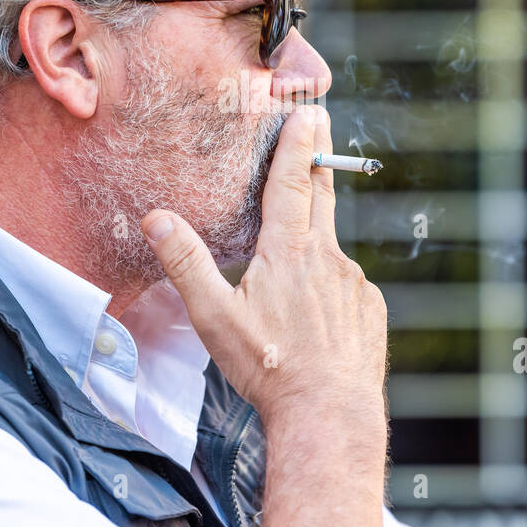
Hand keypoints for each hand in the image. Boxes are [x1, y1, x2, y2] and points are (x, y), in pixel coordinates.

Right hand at [140, 105, 387, 429]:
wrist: (329, 415)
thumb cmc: (268, 368)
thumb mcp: (215, 317)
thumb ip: (187, 264)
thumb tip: (157, 218)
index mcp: (290, 252)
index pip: (293, 182)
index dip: (297, 144)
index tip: (306, 112)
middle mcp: (329, 258)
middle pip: (322, 195)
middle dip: (318, 157)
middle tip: (320, 124)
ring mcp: (354, 284)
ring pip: (331, 248)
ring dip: (316, 238)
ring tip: (296, 261)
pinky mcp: (370, 310)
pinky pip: (347, 286)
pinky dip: (329, 287)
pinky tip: (314, 318)